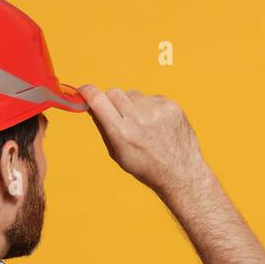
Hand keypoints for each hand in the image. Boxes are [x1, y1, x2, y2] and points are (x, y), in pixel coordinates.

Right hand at [77, 84, 209, 198]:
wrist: (180, 173)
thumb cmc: (146, 167)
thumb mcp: (118, 154)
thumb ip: (104, 128)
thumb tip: (91, 105)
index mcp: (122, 133)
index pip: (98, 99)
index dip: (87, 92)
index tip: (84, 90)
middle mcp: (139, 118)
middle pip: (114, 92)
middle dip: (111, 101)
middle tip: (119, 116)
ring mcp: (157, 110)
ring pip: (133, 94)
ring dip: (133, 105)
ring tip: (144, 125)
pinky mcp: (170, 106)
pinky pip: (151, 97)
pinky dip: (150, 107)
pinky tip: (157, 124)